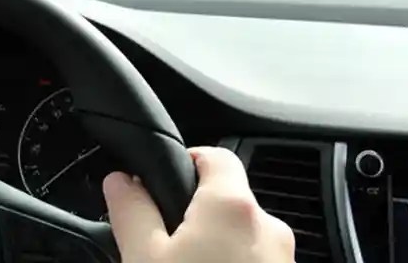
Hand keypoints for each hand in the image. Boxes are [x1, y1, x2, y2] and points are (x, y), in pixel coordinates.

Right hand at [103, 146, 294, 262]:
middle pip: (226, 201)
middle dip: (196, 217)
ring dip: (216, 248)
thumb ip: (132, 212)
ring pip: (242, 238)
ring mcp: (286, 261)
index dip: (183, 164)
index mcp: (233, 206)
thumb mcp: (145, 259)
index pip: (214, 155)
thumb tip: (120, 181)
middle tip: (166, 247)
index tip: (160, 186)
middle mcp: (270, 227)